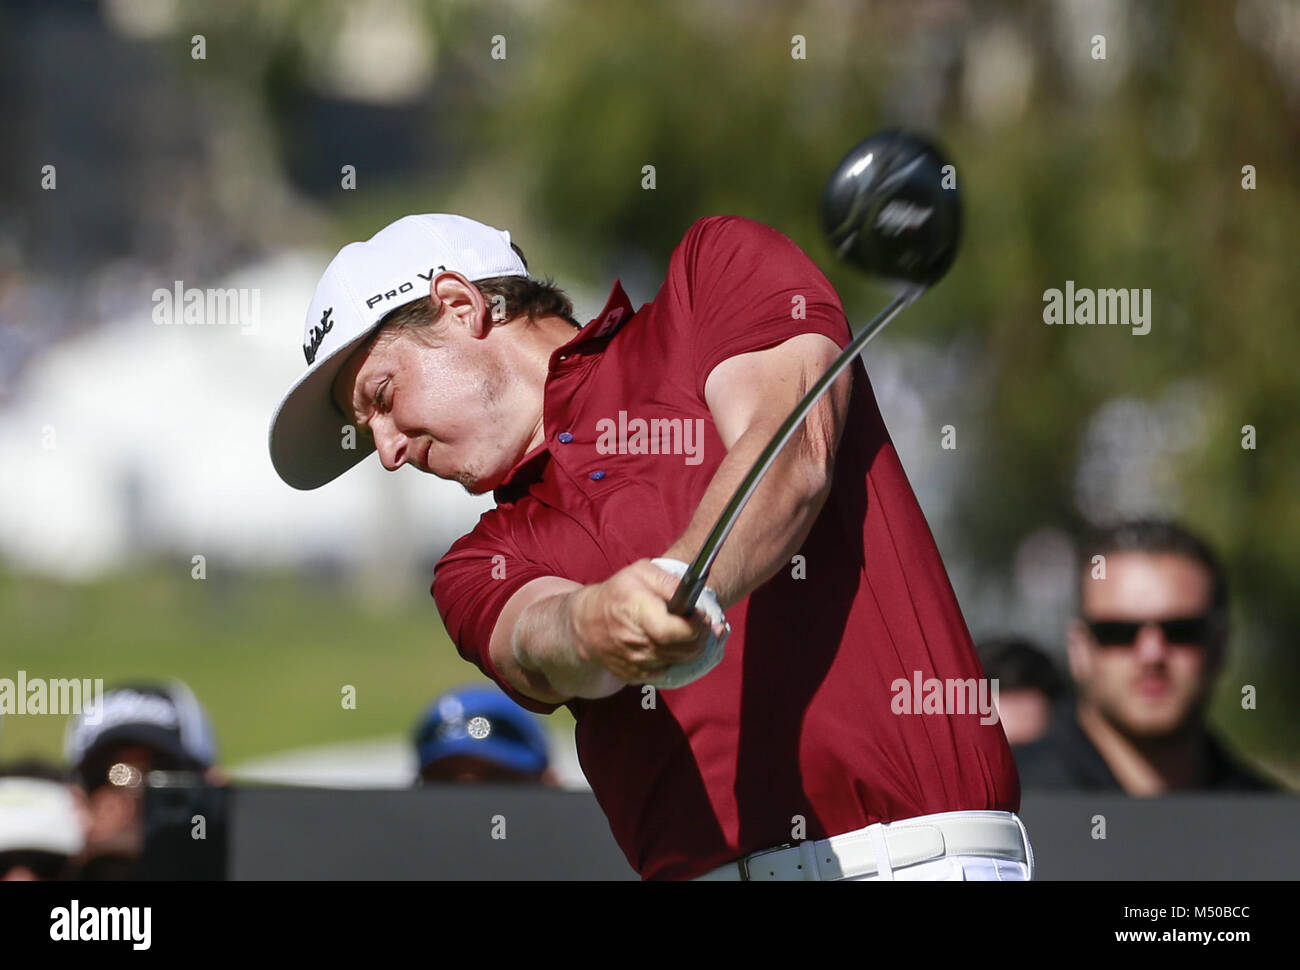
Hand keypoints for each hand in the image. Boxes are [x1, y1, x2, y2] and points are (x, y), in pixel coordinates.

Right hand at [570, 559, 713, 682]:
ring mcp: (635, 663)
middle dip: (702, 635)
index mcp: (637, 611)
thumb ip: (669, 582)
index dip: (696, 625)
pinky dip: (676, 658)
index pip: (675, 630)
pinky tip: (671, 644)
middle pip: (685, 649)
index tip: (701, 615)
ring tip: (687, 630)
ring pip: (681, 661)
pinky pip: (668, 669)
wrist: (586, 624)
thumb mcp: (640, 572)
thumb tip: (692, 597)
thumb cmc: (617, 594)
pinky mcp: (635, 676)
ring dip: (692, 647)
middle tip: (701, 622)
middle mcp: (636, 641)